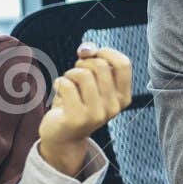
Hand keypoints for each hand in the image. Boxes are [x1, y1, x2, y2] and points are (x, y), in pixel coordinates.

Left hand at [38, 45, 132, 176]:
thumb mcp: (91, 80)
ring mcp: (96, 115)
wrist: (63, 134)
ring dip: (70, 74)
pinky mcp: (77, 119)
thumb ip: (93, 59)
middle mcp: (114, 107)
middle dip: (83, 63)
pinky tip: (59, 92)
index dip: (106, 52)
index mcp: (123, 97)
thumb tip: (86, 48)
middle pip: (100, 65)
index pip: (123, 64)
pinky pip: (66, 85)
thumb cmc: (78, 101)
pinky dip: (59, 83)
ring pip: (82, 74)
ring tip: (67, 84)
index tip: (93, 57)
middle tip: (76, 75)